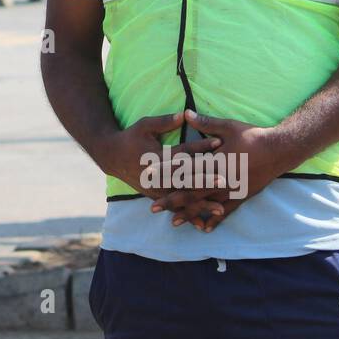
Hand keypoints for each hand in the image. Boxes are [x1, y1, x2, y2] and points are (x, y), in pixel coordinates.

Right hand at [92, 110, 222, 203]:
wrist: (111, 157)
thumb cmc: (131, 138)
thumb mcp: (145, 125)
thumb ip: (165, 122)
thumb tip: (185, 114)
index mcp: (156, 157)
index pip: (182, 151)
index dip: (201, 146)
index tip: (220, 142)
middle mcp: (156, 176)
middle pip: (184, 179)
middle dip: (206, 181)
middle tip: (226, 181)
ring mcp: (155, 189)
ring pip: (181, 198)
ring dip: (201, 203)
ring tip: (221, 210)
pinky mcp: (154, 196)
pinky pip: (174, 208)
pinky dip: (188, 215)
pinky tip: (202, 224)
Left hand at [149, 110, 294, 231]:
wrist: (279, 151)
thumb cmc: (253, 137)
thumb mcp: (228, 127)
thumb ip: (205, 123)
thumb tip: (185, 114)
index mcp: (214, 162)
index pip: (185, 170)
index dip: (166, 174)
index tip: (151, 178)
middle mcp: (220, 180)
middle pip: (191, 193)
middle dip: (172, 201)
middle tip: (153, 208)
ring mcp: (231, 190)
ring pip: (206, 205)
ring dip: (189, 214)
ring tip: (173, 222)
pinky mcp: (241, 196)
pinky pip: (225, 211)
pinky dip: (213, 220)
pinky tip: (203, 228)